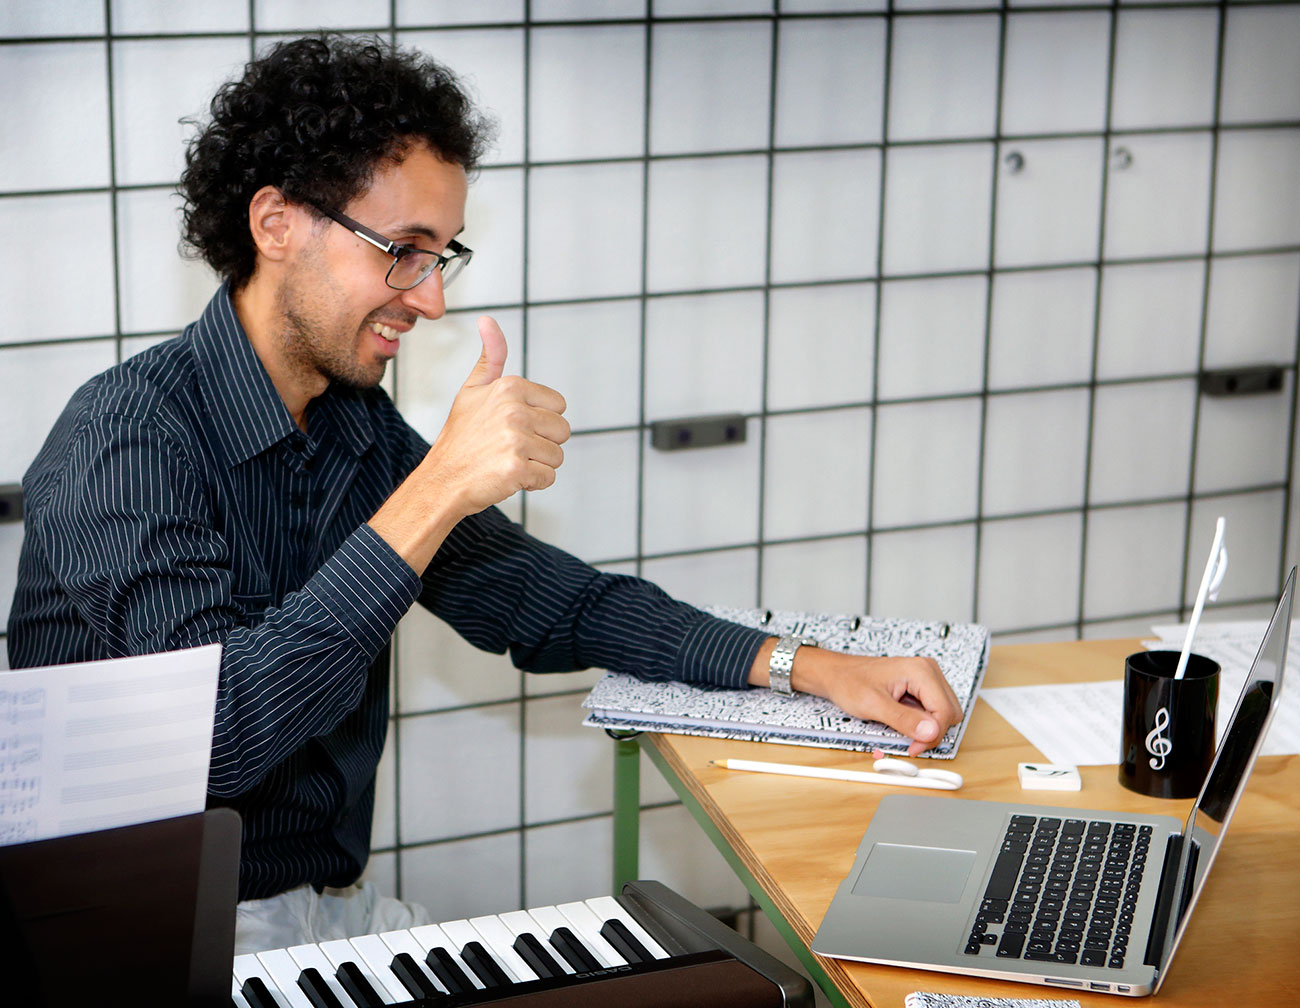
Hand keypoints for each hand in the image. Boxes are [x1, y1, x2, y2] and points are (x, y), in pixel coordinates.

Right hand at [368, 316, 568, 570]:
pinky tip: (507, 477)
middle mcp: (514, 410)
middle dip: (543, 443)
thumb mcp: (472, 390)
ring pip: (557, 456)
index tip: (513, 426)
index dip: (540, 420)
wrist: (441, 480)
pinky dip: (532, 483)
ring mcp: (515, 441)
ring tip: (507, 461)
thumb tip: (487, 320)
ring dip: (538, 464)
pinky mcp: (517, 469)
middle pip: (562, 431)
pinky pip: (548, 478)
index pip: (559, 406)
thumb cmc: (461, 437)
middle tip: (510, 447)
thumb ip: (490, 357)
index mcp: (510, 387)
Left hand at [751, 644, 962, 756]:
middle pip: (949, 713)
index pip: (945, 711)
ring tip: (903, 728)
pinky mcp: (921, 686)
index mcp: (920, 670)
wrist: (837, 674)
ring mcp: (926, 678)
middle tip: (910, 742)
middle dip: (932, 732)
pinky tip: (904, 721)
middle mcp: (928, 671)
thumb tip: (931, 731)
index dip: (932, 735)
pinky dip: (922, 722)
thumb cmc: (850, 682)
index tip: (914, 747)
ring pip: (944, 713)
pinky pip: (933, 710)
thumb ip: (903, 719)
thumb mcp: (874, 705)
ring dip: (928, 728)